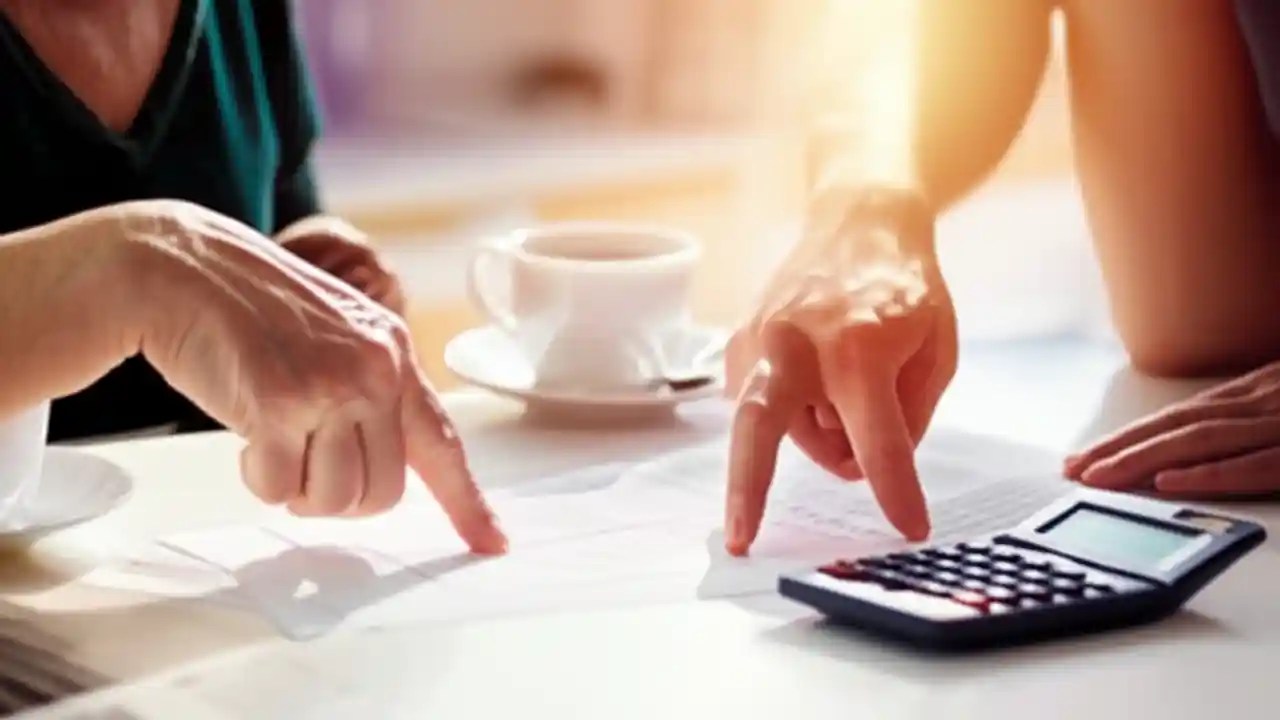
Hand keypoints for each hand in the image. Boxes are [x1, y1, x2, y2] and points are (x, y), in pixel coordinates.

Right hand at [118, 201, 503, 552]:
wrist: (182, 266)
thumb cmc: (252, 309)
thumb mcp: (336, 336)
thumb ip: (368, 391)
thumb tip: (380, 469)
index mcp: (394, 354)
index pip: (442, 443)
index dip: (467, 503)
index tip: (491, 544)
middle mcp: (373, 371)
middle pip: (382, 493)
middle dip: (339, 496)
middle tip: (302, 461)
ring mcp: (329, 387)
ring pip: (334, 499)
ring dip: (295, 487)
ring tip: (272, 439)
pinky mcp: (278, 405)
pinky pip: (278, 486)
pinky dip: (257, 477)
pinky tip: (246, 435)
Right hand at [723, 188, 956, 554]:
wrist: (858, 222)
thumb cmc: (904, 288)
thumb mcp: (936, 350)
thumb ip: (907, 416)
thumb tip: (857, 466)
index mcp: (859, 347)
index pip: (879, 440)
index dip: (897, 491)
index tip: (910, 527)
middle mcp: (797, 344)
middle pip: (761, 430)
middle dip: (749, 490)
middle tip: (740, 538)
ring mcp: (760, 340)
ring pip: (778, 427)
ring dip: (818, 431)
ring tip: (848, 388)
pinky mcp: (740, 341)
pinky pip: (762, 404)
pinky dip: (794, 410)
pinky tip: (817, 377)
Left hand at [1065, 360, 1279, 496]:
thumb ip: (1251, 417)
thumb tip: (1208, 438)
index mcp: (1254, 395)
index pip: (1176, 416)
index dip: (1128, 436)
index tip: (1087, 455)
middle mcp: (1257, 405)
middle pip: (1173, 425)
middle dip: (1117, 448)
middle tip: (1072, 470)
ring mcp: (1278, 426)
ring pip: (1198, 440)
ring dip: (1141, 458)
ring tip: (1097, 478)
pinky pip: (1254, 464)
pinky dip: (1208, 473)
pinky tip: (1166, 483)